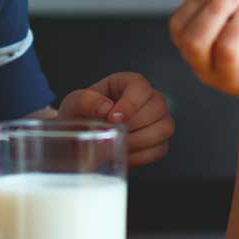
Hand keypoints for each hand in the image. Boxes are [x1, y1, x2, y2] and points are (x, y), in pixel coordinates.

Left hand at [57, 72, 174, 165]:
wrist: (80, 138)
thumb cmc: (80, 116)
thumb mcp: (74, 103)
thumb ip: (86, 101)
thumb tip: (106, 108)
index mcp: (127, 83)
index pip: (141, 87)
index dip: (130, 104)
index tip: (113, 118)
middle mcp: (147, 99)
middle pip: (158, 107)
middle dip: (134, 125)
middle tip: (114, 133)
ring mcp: (156, 120)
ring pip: (164, 128)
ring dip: (140, 140)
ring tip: (119, 144)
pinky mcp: (157, 141)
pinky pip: (160, 149)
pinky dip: (142, 156)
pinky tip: (124, 154)